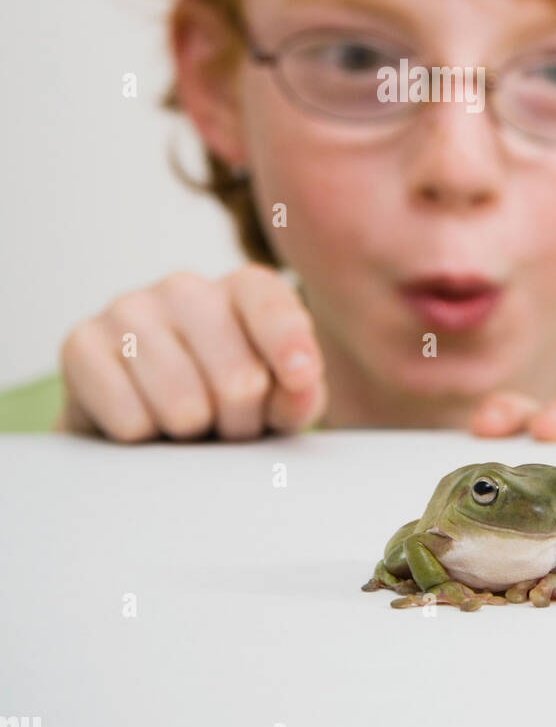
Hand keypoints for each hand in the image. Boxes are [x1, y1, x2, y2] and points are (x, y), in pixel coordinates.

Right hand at [56, 265, 326, 441]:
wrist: (145, 424)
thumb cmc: (223, 404)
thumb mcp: (277, 403)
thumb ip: (299, 394)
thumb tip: (302, 382)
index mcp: (243, 288)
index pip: (271, 305)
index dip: (289, 344)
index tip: (301, 375)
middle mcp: (186, 288)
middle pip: (238, 379)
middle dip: (239, 424)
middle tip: (227, 426)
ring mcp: (129, 309)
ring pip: (183, 406)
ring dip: (191, 436)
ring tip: (186, 425)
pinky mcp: (81, 343)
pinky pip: (129, 418)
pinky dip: (143, 438)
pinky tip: (143, 421)